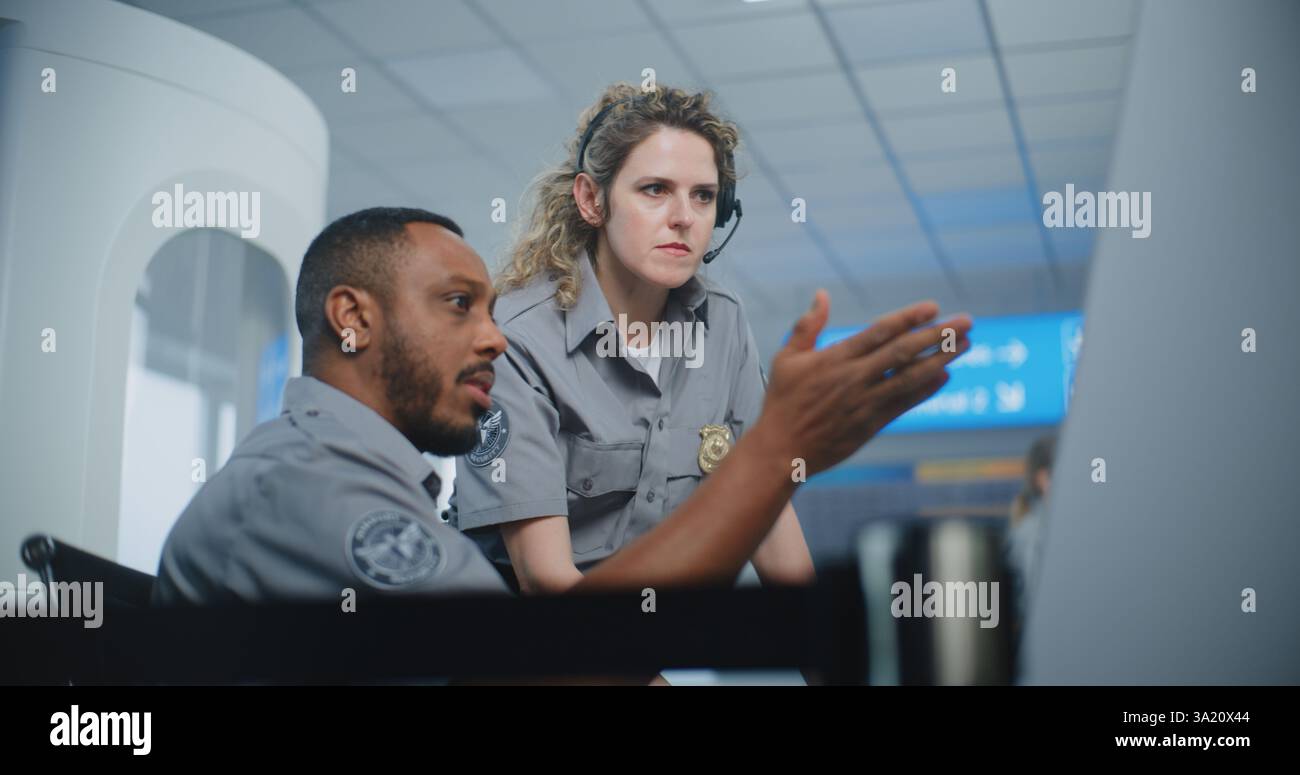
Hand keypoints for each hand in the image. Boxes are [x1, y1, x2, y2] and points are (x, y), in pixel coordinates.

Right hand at [758, 290, 971, 475]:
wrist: (782, 450)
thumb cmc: (782, 401)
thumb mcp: (786, 358)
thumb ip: (808, 325)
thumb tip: (822, 294)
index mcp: (835, 358)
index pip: (880, 332)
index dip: (909, 318)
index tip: (933, 307)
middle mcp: (854, 378)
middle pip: (904, 352)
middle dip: (938, 335)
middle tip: (967, 322)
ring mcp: (865, 403)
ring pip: (911, 378)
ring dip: (942, 360)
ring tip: (966, 345)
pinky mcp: (871, 424)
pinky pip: (905, 404)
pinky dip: (927, 390)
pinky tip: (946, 376)